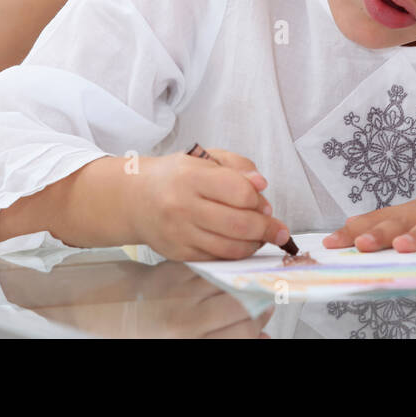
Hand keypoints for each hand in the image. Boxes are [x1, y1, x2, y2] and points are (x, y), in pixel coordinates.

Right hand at [133, 148, 290, 261]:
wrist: (136, 199)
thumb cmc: (176, 176)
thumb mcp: (206, 158)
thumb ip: (238, 165)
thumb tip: (261, 184)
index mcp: (191, 177)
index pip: (239, 192)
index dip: (259, 200)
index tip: (267, 204)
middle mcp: (183, 206)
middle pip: (239, 224)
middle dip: (267, 229)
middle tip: (279, 230)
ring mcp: (180, 233)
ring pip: (230, 248)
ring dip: (255, 245)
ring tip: (262, 238)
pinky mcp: (179, 253)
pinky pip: (217, 258)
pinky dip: (236, 254)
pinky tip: (242, 244)